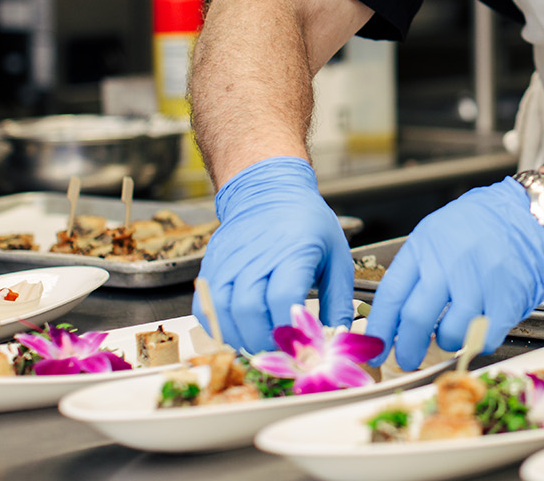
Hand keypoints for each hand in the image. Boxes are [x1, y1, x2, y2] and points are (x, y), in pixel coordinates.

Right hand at [193, 156, 354, 352]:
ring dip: (241, 338)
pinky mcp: (211, 265)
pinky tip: (240, 330)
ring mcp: (229, 260)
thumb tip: (338, 339)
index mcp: (294, 248)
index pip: (283, 297)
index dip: (290, 327)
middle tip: (281, 351)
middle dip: (265, 340)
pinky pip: (204, 307)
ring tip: (261, 343)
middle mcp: (257, 254)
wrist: (269, 190)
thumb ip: (339, 300)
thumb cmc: (307, 224)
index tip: (302, 343)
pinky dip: (219, 327)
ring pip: (223, 312)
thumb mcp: (337, 256)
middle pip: (250, 310)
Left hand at [366, 177, 543, 370]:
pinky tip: (476, 331)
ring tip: (451, 333)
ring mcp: (479, 281)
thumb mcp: (440, 231)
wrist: (532, 212)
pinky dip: (477, 343)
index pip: (391, 295)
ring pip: (450, 333)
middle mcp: (449, 262)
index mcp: (426, 245)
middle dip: (407, 348)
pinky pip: (483, 338)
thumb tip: (396, 314)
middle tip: (406, 357)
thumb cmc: (485, 222)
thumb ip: (419, 268)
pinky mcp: (507, 298)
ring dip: (446, 343)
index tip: (374, 348)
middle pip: (416, 319)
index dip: (380, 329)